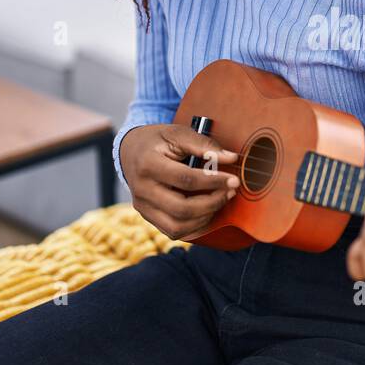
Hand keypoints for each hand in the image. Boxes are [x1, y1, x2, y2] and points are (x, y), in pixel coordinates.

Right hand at [120, 123, 240, 240]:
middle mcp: (141, 190)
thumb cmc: (158, 141)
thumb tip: (231, 158)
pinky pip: (173, 231)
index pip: (185, 179)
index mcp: (148, 164)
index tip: (234, 180)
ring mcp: (142, 207)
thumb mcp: (177, 132)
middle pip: (181, 209)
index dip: (213, 181)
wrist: (130, 150)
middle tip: (230, 192)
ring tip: (219, 201)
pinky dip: (194, 226)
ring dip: (204, 217)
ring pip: (177, 227)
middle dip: (212, 203)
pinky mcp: (147, 217)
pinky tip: (207, 211)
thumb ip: (203, 145)